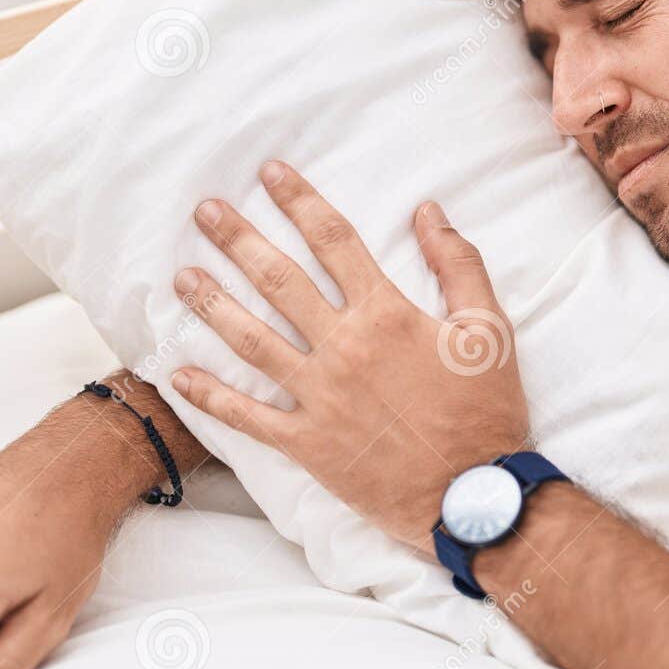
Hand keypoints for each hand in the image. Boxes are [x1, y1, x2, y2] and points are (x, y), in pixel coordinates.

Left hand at [173, 161, 529, 550]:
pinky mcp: (308, 444)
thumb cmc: (486, 410)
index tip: (271, 173)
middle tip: (205, 210)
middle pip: (280, 281)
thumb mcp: (489, 329)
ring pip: (252, 341)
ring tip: (182, 276)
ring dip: (214, 305)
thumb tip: (429, 211)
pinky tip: (178, 374)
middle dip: (239, 240)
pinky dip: (211, 396)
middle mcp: (344, 348)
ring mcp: (320, 397)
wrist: (472, 495)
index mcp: (387, 315)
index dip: (300, 201)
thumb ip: (459, 265)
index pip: (334, 241)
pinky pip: (248, 417)